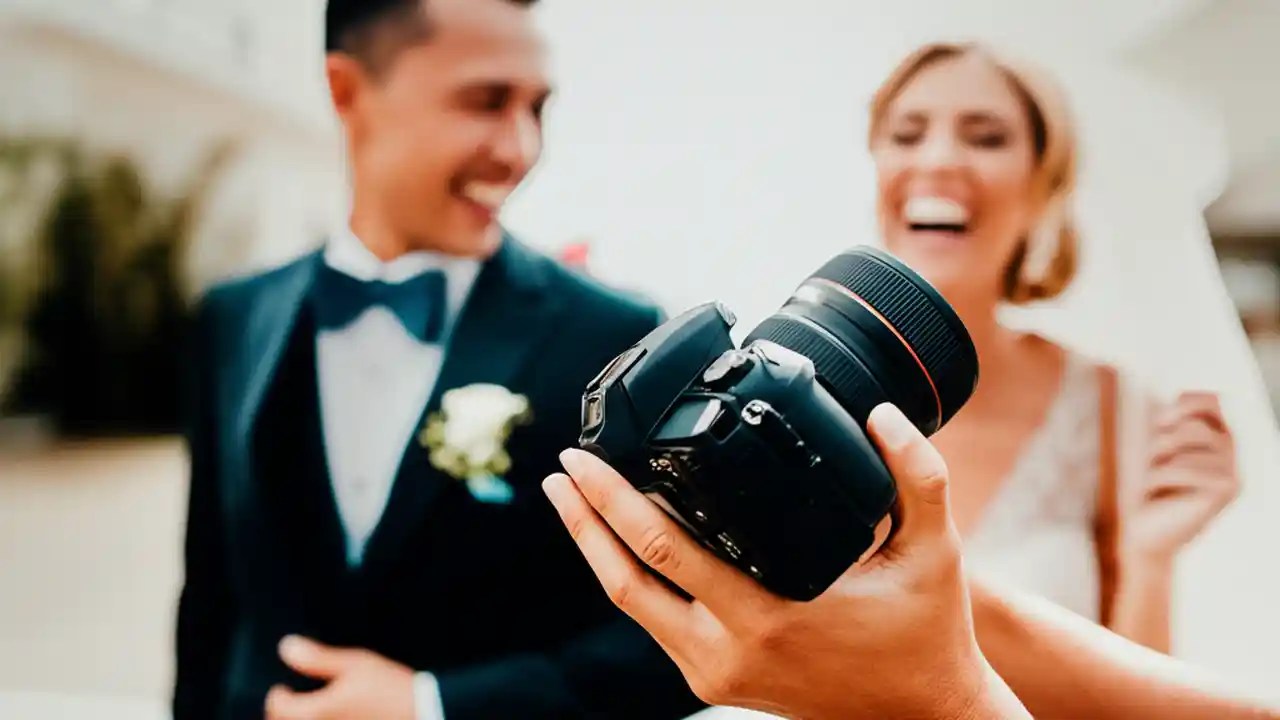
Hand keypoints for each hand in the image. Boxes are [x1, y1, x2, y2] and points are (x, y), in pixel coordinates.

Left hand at [265, 635, 415, 719]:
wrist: (423, 712)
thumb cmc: (391, 689)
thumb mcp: (356, 664)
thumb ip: (317, 659)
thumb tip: (286, 648)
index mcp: (316, 712)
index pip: (277, 708)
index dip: (278, 695)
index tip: (282, 688)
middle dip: (285, 715)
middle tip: (294, 703)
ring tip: (312, 712)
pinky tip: (334, 718)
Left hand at [543, 403, 1028, 719]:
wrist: (922, 716)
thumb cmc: (926, 632)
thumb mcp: (937, 551)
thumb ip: (918, 475)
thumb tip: (885, 414)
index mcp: (769, 617)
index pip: (665, 551)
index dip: (613, 503)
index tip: (585, 458)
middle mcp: (728, 652)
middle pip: (625, 581)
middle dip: (584, 521)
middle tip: (561, 468)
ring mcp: (716, 674)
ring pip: (632, 607)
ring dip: (597, 550)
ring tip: (573, 499)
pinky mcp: (715, 683)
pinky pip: (655, 624)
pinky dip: (631, 577)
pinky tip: (623, 540)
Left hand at [1124, 392, 1238, 563]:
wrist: (1146, 532)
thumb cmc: (1146, 488)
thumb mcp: (1154, 449)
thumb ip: (1168, 423)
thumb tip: (1170, 395)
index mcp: (1215, 436)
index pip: (1210, 400)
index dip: (1182, 403)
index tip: (1158, 422)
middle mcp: (1230, 451)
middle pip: (1193, 423)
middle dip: (1161, 441)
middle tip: (1152, 465)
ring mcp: (1233, 470)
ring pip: (1187, 441)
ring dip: (1157, 460)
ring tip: (1153, 480)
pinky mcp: (1226, 489)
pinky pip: (1185, 466)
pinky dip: (1159, 477)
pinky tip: (1156, 493)